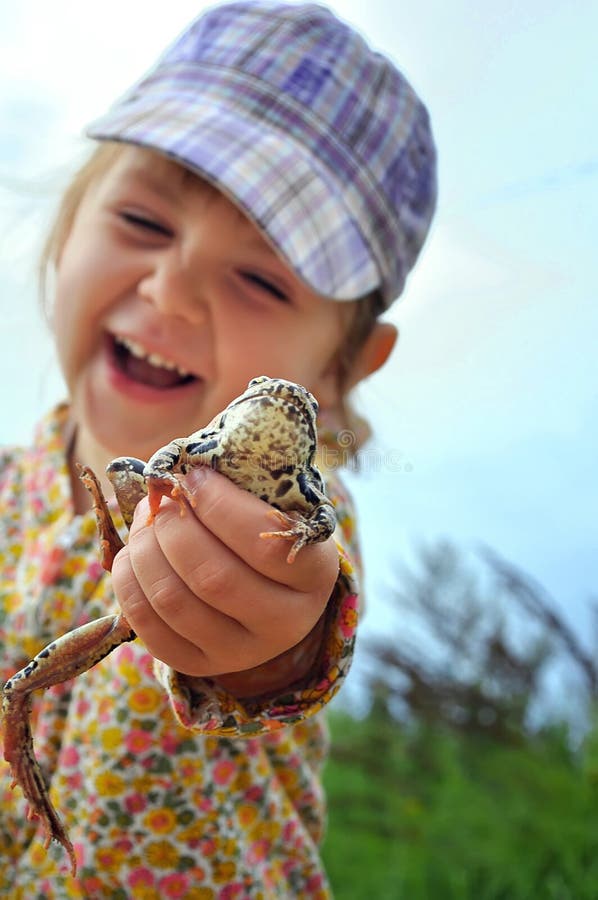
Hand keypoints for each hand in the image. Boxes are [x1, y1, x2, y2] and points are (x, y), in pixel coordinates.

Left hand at [110, 467, 338, 689]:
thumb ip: (240, 485)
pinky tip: (134, 554)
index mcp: (315, 574)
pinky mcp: (198, 663)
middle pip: (212, 577)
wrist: (269, 591)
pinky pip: (147, 625)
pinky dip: (127, 580)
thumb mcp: (274, 506)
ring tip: (146, 521)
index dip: (217, 504)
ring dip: (144, 550)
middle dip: (174, 527)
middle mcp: (285, 623)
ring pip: (173, 600)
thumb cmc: (266, 530)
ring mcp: (240, 652)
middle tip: (163, 498)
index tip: (193, 476)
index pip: (262, 542)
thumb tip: (176, 466)